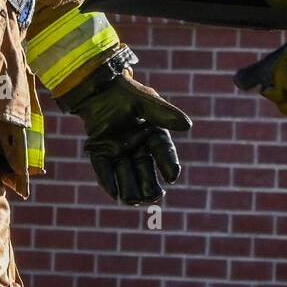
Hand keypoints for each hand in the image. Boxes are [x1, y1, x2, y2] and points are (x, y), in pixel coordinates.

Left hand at [58, 53, 192, 204]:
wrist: (98, 86)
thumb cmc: (125, 92)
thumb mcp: (146, 101)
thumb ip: (164, 114)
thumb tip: (188, 126)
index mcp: (152, 133)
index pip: (162, 151)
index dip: (168, 164)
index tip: (172, 177)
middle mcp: (137, 145)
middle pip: (145, 170)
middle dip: (149, 185)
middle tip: (154, 196)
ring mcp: (118, 149)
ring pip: (125, 173)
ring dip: (129, 187)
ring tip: (133, 200)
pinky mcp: (99, 151)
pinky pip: (104, 169)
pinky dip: (108, 181)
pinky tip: (114, 193)